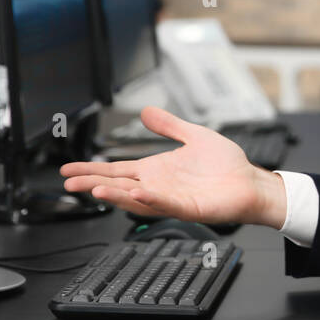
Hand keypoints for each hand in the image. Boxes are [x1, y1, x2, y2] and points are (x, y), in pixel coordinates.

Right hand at [59, 106, 287, 228]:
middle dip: (93, 183)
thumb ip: (169, 126)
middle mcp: (159, 186)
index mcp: (156, 170)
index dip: (93, 169)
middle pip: (119, 185)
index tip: (69, 169)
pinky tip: (138, 193)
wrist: (250, 183)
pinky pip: (167, 204)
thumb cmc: (226, 165)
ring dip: (117, 194)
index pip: (117, 170)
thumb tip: (146, 112)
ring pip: (137, 198)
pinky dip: (152, 199)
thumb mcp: (193, 136)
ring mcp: (172, 198)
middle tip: (70, 182)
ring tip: (96, 189)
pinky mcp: (188, 208)